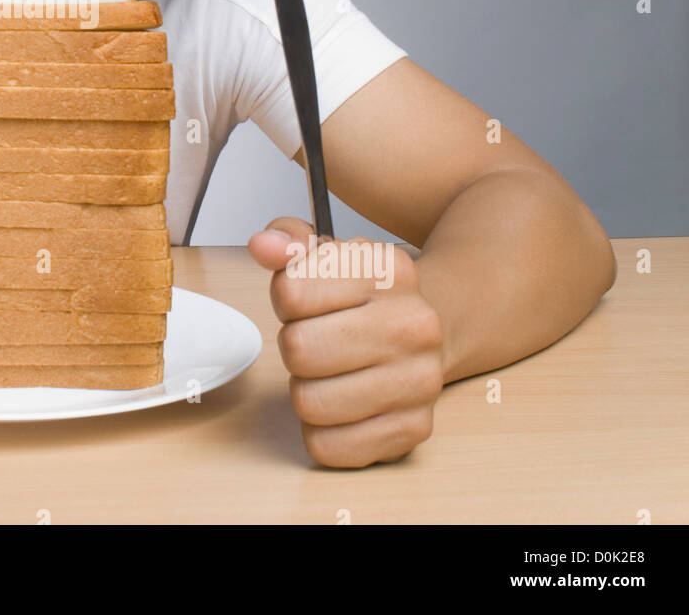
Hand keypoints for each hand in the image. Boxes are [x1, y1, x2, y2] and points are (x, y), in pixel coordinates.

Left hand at [247, 216, 444, 467]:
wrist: (425, 334)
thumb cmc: (361, 297)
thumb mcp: (328, 255)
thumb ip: (289, 242)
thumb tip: (264, 245)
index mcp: (390, 270)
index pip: (291, 291)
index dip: (285, 298)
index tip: (305, 300)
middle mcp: (414, 324)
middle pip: (298, 350)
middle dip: (294, 346)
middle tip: (317, 340)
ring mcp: (420, 380)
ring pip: (309, 402)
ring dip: (306, 390)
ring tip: (330, 372)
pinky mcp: (413, 429)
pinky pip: (328, 446)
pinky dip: (321, 431)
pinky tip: (342, 406)